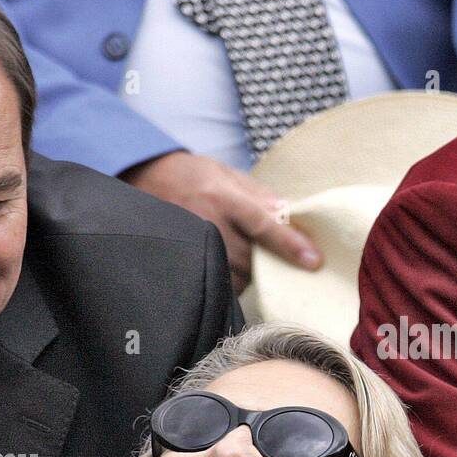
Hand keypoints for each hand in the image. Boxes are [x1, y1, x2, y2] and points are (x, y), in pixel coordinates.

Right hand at [120, 149, 321, 290]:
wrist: (143, 180)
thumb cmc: (190, 175)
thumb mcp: (226, 173)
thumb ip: (259, 194)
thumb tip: (290, 213)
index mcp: (223, 197)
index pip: (263, 224)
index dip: (289, 243)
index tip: (313, 261)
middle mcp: (208, 223)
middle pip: (250, 258)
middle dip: (268, 263)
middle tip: (280, 262)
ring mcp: (192, 245)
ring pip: (233, 276)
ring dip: (249, 274)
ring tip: (248, 262)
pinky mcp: (182, 261)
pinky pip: (214, 283)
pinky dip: (229, 281)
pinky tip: (228, 270)